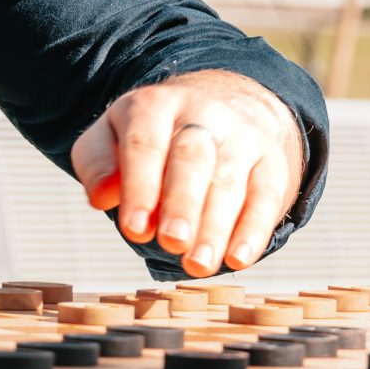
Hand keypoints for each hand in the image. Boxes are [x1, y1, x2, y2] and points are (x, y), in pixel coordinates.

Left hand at [69, 68, 304, 277]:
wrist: (224, 104)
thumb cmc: (154, 136)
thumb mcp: (113, 135)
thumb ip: (97, 164)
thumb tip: (103, 196)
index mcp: (155, 104)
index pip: (146, 142)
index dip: (141, 186)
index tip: (135, 228)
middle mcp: (203, 113)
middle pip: (193, 157)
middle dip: (182, 203)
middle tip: (172, 242)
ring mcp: (242, 135)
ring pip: (230, 179)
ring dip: (215, 226)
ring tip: (199, 264)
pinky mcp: (272, 160)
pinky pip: (267, 193)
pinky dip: (254, 229)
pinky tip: (238, 258)